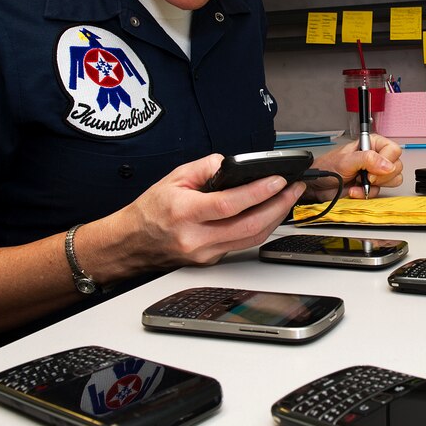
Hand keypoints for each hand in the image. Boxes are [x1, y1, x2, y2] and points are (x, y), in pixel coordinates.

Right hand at [114, 154, 305, 268]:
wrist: (131, 242)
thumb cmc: (150, 211)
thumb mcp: (174, 178)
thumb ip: (206, 168)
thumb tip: (234, 164)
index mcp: (185, 213)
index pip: (229, 205)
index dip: (258, 192)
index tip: (277, 180)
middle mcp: (196, 238)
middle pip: (249, 227)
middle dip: (278, 206)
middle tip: (293, 189)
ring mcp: (205, 253)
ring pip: (251, 239)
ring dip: (275, 218)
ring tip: (288, 199)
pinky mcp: (212, 260)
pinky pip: (243, 245)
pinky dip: (260, 228)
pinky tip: (269, 214)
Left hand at [307, 134, 403, 199]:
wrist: (317, 185)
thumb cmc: (327, 167)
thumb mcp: (346, 160)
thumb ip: (368, 159)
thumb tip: (387, 165)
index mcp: (373, 144)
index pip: (394, 150)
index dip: (387, 162)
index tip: (372, 170)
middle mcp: (377, 157)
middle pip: (396, 166)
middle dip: (382, 176)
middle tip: (367, 177)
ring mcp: (375, 172)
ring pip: (393, 180)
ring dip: (375, 186)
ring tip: (360, 183)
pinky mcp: (371, 186)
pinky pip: (380, 192)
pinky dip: (367, 194)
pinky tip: (355, 190)